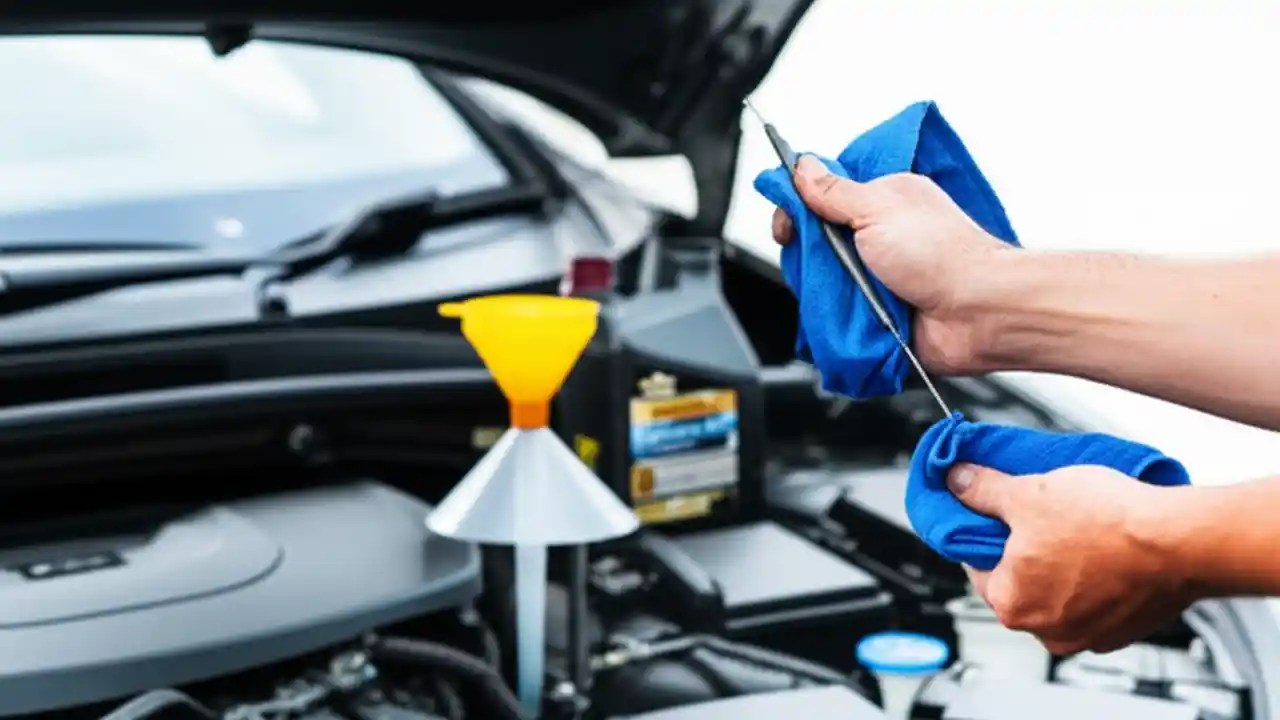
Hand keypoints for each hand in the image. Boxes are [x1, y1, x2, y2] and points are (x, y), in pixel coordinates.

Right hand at [772, 156, 1010, 373]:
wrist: (977, 313)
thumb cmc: (941, 255)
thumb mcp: (878, 208)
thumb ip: (833, 191)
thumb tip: (802, 167)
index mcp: (881, 201)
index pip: (821, 197)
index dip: (797, 209)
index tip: (786, 226)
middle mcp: (877, 237)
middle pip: (815, 242)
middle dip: (807, 254)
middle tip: (817, 262)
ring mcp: (875, 276)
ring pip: (822, 281)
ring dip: (822, 289)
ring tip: (840, 292)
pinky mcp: (875, 312)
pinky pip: (836, 314)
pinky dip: (833, 318)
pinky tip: (842, 316)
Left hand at [946, 463, 1197, 654]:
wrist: (1181, 542)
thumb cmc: (1108, 524)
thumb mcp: (1027, 492)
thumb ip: (983, 490)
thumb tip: (956, 481)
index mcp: (1012, 606)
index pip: (976, 567)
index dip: (983, 533)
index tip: (995, 513)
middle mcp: (1047, 632)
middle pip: (1017, 582)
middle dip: (1024, 548)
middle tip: (1039, 514)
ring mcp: (1089, 635)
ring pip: (1058, 592)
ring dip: (1061, 563)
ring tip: (1075, 525)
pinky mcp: (1124, 630)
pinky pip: (1095, 599)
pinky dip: (1095, 577)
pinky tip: (1104, 547)